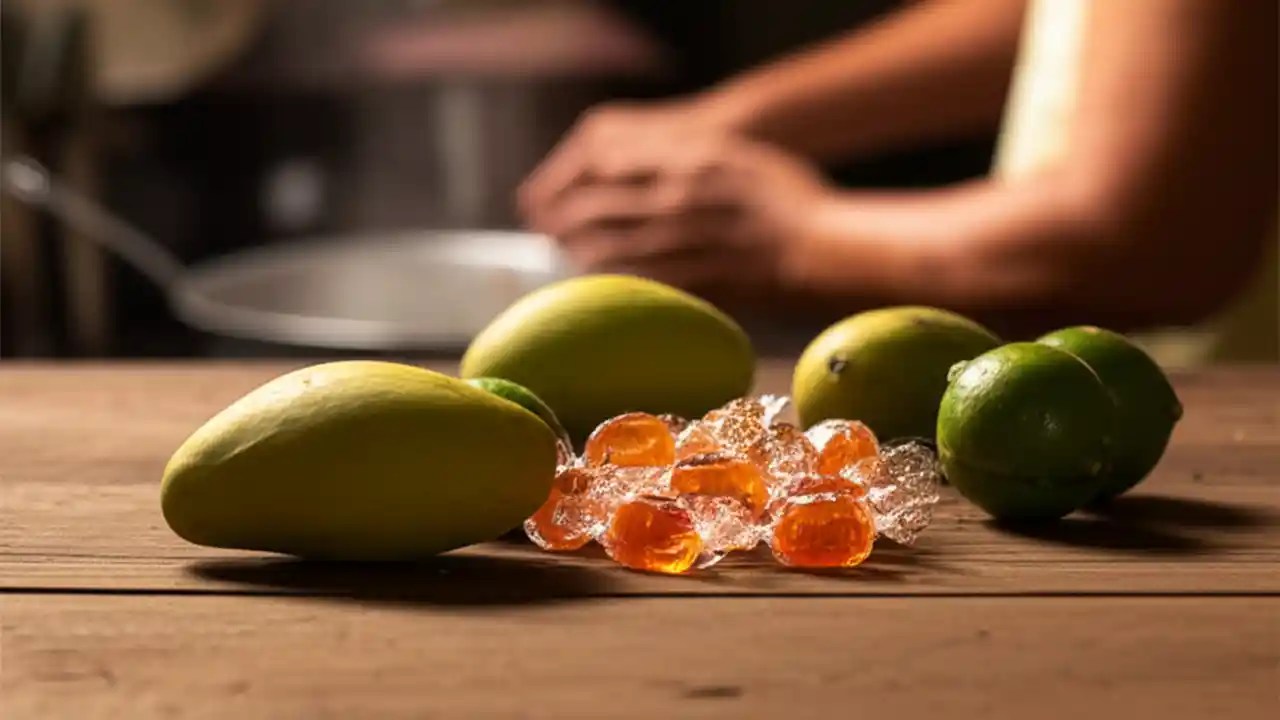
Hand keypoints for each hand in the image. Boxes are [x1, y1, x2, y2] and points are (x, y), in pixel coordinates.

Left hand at [518, 102, 828, 302]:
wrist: (824, 245)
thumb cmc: (785, 198)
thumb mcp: (735, 156)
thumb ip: (686, 155)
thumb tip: (627, 163)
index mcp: (689, 159)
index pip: (607, 162)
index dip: (571, 177)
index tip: (559, 189)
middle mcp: (678, 197)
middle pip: (597, 206)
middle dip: (564, 219)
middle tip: (549, 228)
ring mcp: (685, 241)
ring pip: (607, 246)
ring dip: (579, 251)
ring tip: (569, 254)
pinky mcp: (691, 280)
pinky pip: (635, 281)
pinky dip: (610, 280)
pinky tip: (601, 282)